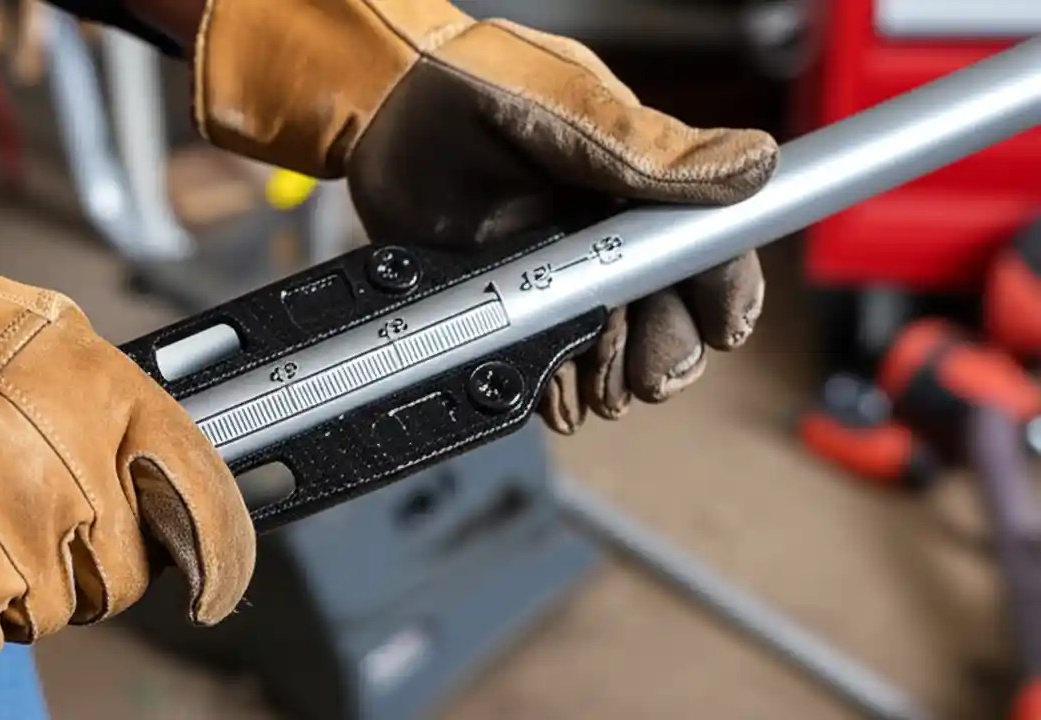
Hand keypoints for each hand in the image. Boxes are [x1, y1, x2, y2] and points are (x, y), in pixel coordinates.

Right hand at [0, 126, 254, 681]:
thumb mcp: (71, 347)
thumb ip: (125, 415)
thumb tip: (163, 468)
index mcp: (125, 409)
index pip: (210, 511)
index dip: (220, 563)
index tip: (212, 590)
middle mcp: (85, 480)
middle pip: (126, 578)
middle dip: (89, 566)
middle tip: (37, 528)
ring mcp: (22, 539)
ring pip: (52, 614)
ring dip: (15, 588)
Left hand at [187, 0, 776, 433]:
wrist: (382, 115)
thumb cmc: (472, 82)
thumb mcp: (564, 103)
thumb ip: (645, 147)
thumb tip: (751, 163)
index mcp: (642, 182)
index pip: (709, 245)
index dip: (724, 291)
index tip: (724, 326)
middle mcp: (607, 233)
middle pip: (669, 312)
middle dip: (670, 354)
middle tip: (654, 375)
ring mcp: (558, 273)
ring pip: (612, 348)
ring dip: (615, 378)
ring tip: (601, 386)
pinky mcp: (509, 304)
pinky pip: (546, 360)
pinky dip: (558, 387)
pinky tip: (558, 397)